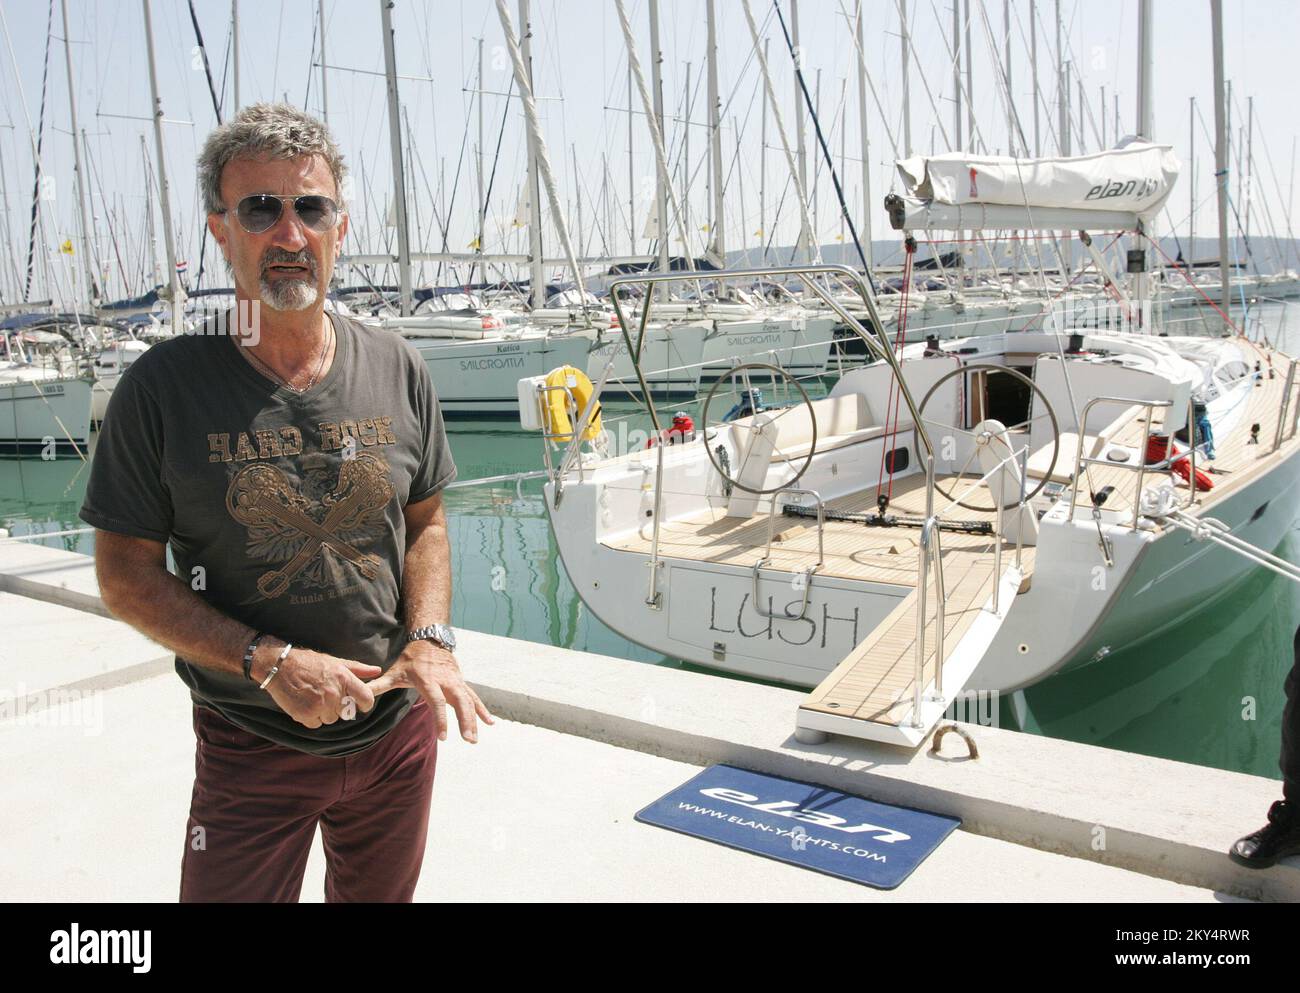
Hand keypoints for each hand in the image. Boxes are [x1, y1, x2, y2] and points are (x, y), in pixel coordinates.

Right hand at [260, 643, 380, 728]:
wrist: (280, 666)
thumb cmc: (310, 662)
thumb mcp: (336, 662)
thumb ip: (358, 669)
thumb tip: (378, 671)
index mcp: (344, 678)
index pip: (366, 698)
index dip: (365, 704)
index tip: (360, 705)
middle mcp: (334, 693)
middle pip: (346, 712)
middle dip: (338, 706)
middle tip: (325, 694)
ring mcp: (320, 705)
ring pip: (331, 719)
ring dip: (324, 713)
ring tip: (314, 697)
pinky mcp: (306, 715)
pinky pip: (316, 724)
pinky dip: (311, 718)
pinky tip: (305, 704)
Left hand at [366, 641, 493, 742]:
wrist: (429, 640)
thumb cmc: (409, 660)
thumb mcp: (394, 672)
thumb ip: (377, 686)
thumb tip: (359, 699)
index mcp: (428, 680)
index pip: (437, 701)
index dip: (441, 719)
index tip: (443, 737)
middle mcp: (446, 681)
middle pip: (459, 701)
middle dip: (465, 721)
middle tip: (469, 740)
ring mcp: (456, 681)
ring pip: (469, 701)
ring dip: (474, 720)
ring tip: (475, 739)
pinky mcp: (462, 682)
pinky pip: (474, 697)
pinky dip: (482, 710)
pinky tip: (490, 723)